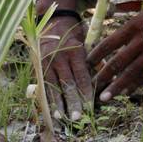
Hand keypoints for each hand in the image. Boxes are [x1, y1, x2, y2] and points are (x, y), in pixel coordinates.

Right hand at [36, 0, 94, 120]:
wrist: (53, 23)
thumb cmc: (75, 36)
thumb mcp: (86, 45)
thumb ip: (93, 63)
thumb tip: (104, 84)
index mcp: (75, 51)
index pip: (82, 76)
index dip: (86, 92)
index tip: (91, 107)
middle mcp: (60, 57)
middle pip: (67, 84)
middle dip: (73, 102)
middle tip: (78, 117)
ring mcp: (46, 62)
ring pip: (53, 87)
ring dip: (58, 104)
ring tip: (63, 118)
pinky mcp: (38, 67)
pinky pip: (43, 86)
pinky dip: (47, 99)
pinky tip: (51, 110)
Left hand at [87, 0, 142, 102]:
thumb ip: (132, 27)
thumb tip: (118, 38)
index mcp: (133, 25)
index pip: (109, 43)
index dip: (97, 54)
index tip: (87, 63)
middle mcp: (141, 39)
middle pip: (118, 61)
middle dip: (104, 76)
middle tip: (93, 88)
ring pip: (132, 71)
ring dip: (118, 85)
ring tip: (107, 96)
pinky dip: (138, 83)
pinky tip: (129, 91)